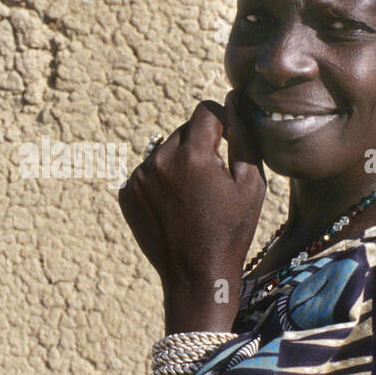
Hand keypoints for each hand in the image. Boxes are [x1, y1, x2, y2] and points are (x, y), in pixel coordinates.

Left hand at [119, 90, 265, 331]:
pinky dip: (161, 181)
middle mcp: (159, 159)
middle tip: (212, 182)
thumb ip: (243, 135)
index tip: (228, 145)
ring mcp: (138, 177)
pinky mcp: (125, 192)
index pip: (206, 110)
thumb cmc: (231, 230)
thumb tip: (231, 99)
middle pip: (184, 130)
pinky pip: (148, 171)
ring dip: (179, 163)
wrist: (195, 275)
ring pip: (165, 151)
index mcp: (192, 154)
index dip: (222, 123)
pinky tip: (175, 207)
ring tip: (193, 198)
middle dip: (200, 146)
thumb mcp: (250, 183)